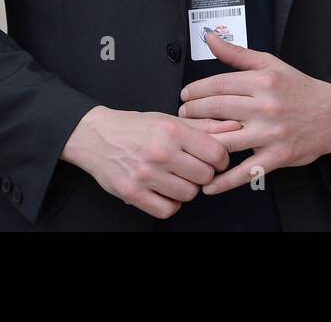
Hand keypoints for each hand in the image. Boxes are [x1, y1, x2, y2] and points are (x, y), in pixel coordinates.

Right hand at [62, 105, 242, 218]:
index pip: (215, 153)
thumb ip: (203, 126)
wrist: (96, 136)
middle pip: (204, 176)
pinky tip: (165, 191)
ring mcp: (145, 174)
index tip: (215, 160)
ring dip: (187, 188)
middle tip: (194, 168)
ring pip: (188, 194)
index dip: (221, 159)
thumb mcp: (170, 120)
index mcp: (172, 131)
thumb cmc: (135, 127)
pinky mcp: (132, 193)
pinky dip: (171, 203)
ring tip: (177, 178)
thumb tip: (234, 127)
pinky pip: (167, 209)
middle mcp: (160, 152)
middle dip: (204, 174)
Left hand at [177, 32, 330, 195]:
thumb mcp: (271, 64)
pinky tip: (209, 184)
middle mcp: (266, 106)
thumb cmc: (299, 89)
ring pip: (225, 140)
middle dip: (191, 114)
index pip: (217, 85)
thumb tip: (210, 38)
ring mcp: (271, 133)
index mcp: (263, 81)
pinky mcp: (277, 157)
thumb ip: (237, 54)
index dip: (194, 91)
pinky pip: (245, 172)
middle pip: (215, 110)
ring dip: (201, 143)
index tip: (185, 96)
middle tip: (183, 116)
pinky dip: (224, 181)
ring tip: (190, 142)